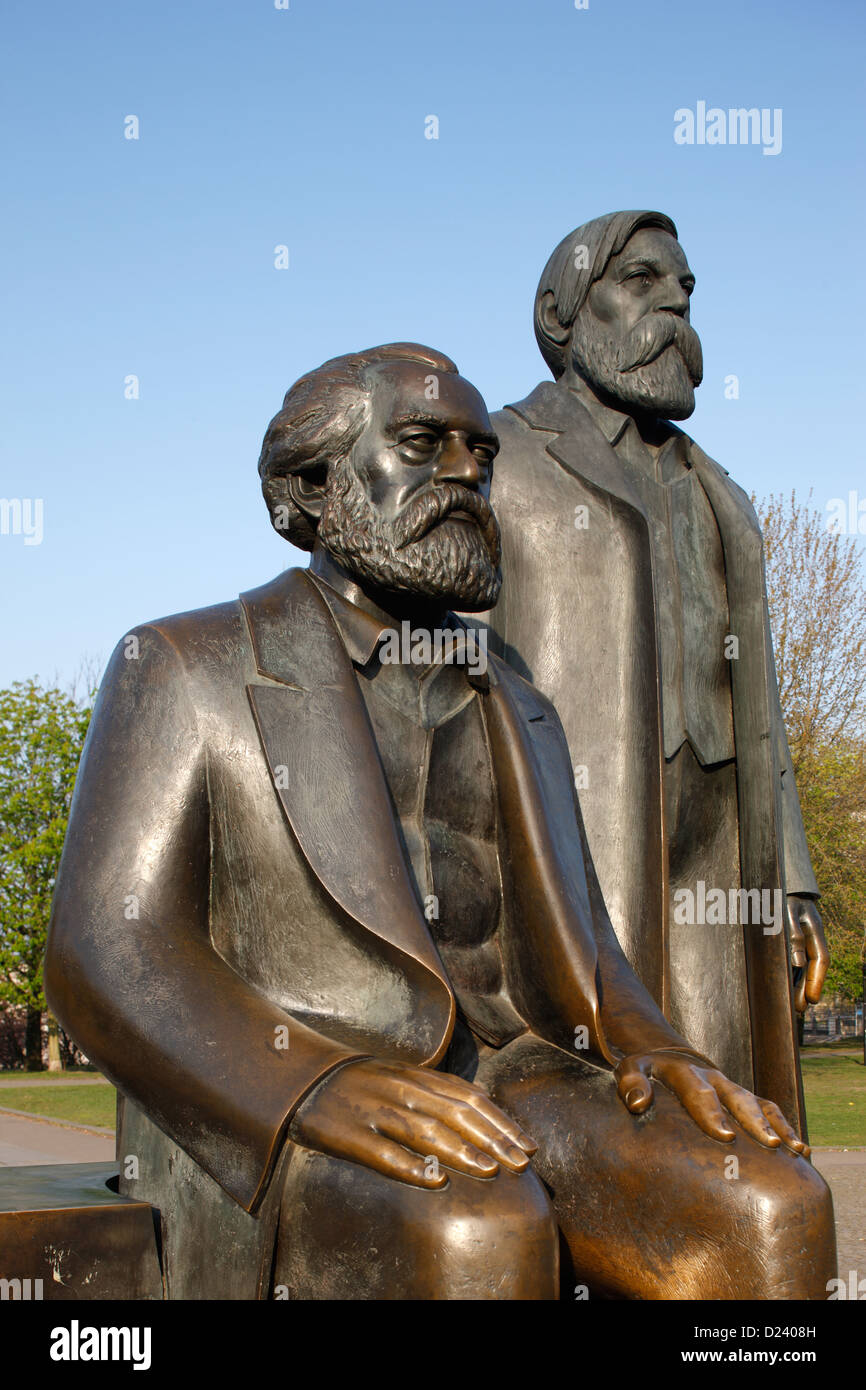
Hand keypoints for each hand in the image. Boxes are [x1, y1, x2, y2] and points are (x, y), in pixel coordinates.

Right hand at [290, 1058, 536, 1187]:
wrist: (304, 1077)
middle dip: (492, 1139)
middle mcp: (401, 1091)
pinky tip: (435, 1183)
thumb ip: (440, 1087)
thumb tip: (484, 1097)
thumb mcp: (402, 1074)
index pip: (469, 1097)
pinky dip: (411, 1168)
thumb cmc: (361, 1082)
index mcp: (417, 1077)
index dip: (501, 1121)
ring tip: (490, 1171)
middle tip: (521, 1163)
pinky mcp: (351, 1135)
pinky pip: (384, 1154)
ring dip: (460, 1151)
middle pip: (455, 1114)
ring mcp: (376, 1112)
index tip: (529, 1145)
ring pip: (425, 1131)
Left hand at [613, 1051, 808, 1155]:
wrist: (668, 1054)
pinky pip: (769, 1109)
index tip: (725, 1135)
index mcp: (686, 1073)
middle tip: (769, 1144)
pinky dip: (785, 1127)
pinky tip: (800, 1150)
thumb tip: (637, 1104)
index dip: (712, 1114)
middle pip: (737, 1099)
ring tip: (794, 1150)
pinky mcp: (744, 1097)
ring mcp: (732, 1088)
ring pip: (759, 1104)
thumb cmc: (647, 1071)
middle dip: (754, 1122)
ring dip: (777, 1127)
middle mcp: (715, 1079)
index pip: (699, 1093)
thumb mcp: (631, 1070)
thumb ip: (631, 1084)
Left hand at [787, 895, 828, 1010]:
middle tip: (799, 1009)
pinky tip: (786, 985)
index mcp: (815, 931)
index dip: (817, 981)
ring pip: (804, 966)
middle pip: (812, 968)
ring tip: (794, 1005)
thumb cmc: (784, 896)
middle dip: (806, 989)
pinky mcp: (792, 939)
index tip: (813, 1000)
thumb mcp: (787, 912)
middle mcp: (811, 937)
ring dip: (799, 984)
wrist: (779, 883)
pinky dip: (792, 973)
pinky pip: (794, 959)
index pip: (820, 960)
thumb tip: (797, 962)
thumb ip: (793, 934)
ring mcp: (803, 939)